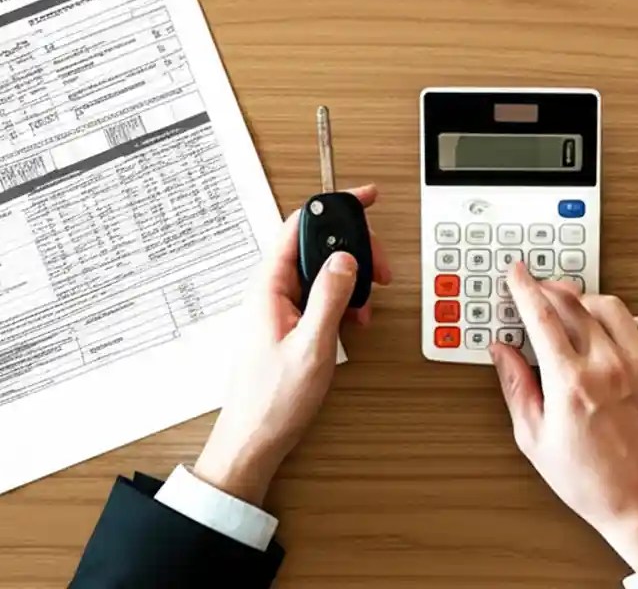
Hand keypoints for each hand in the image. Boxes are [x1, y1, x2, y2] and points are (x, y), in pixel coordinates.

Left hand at [193, 184, 391, 505]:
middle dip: (354, 248)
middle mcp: (272, 289)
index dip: (334, 206)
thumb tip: (346, 258)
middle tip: (383, 266)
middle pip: (316, 244)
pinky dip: (344, 300)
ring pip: (323, 270)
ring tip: (371, 301)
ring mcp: (280, 305)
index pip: (300, 224)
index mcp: (269, 286)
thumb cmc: (272, 401)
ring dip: (352, 279)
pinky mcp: (290, 321)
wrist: (254, 439)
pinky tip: (356, 319)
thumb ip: (330, 297)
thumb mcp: (311, 346)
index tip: (365, 198)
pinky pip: (321, 294)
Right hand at [490, 263, 637, 569]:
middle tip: (538, 292)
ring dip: (587, 303)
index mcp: (571, 384)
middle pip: (574, 303)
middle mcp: (609, 367)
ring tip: (574, 317)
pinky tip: (618, 332)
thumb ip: (516, 386)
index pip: (542, 316)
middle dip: (551, 290)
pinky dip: (634, 319)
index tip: (517, 274)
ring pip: (611, 306)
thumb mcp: (533, 437)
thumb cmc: (588, 479)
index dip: (525, 288)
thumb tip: (502, 350)